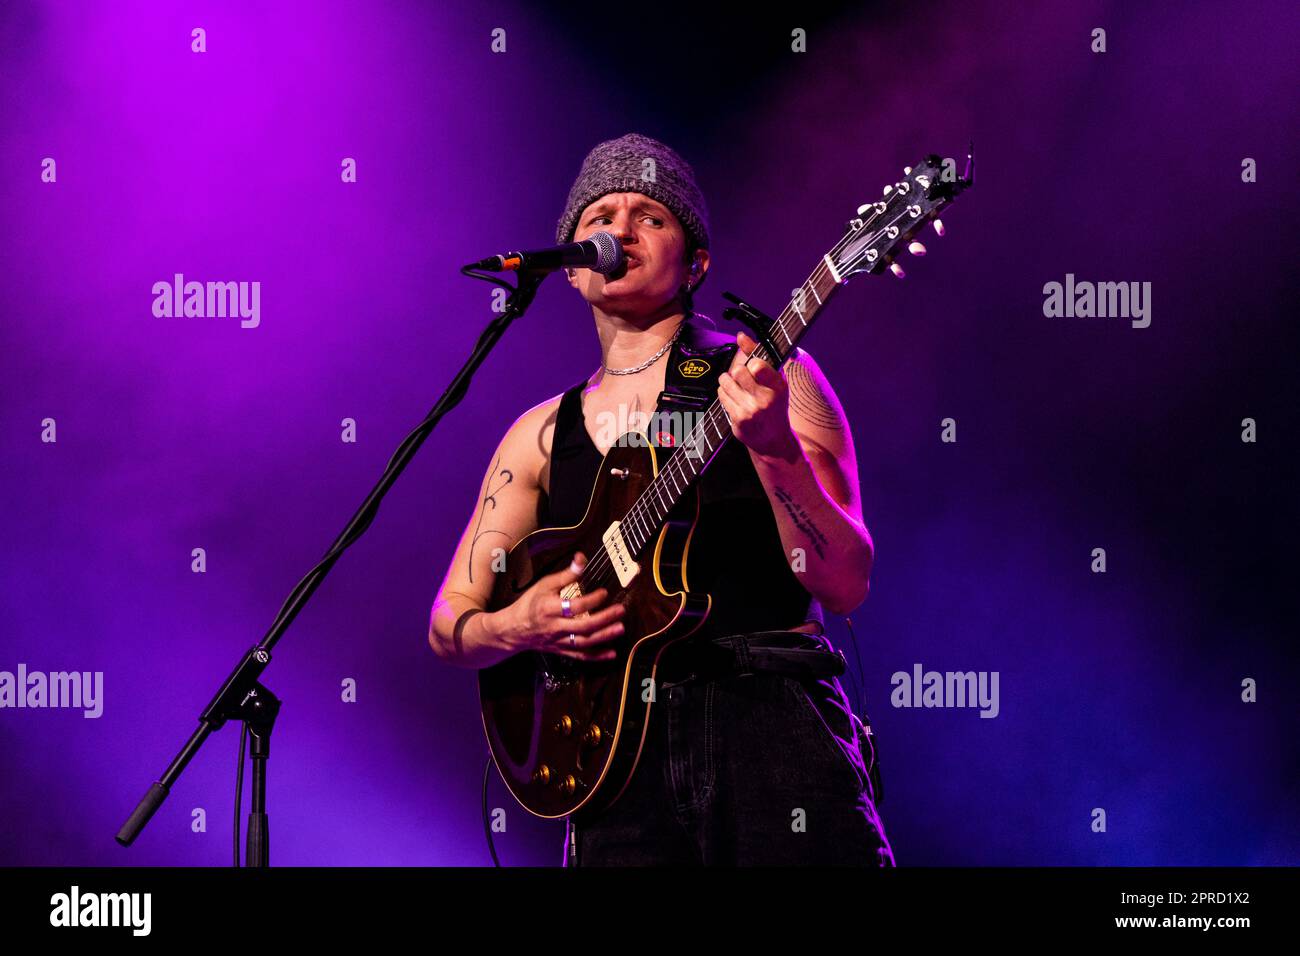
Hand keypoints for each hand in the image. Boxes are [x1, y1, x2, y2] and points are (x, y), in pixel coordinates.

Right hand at [492, 551, 625, 660]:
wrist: (513, 629)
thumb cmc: (530, 604)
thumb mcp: (544, 585)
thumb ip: (566, 574)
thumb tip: (582, 558)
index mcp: (550, 608)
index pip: (575, 606)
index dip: (592, 599)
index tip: (604, 592)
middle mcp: (555, 627)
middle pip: (583, 626)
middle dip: (604, 619)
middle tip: (620, 611)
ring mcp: (559, 641)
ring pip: (584, 643)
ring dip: (604, 637)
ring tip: (620, 629)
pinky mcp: (562, 651)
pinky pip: (581, 656)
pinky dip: (597, 656)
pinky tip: (612, 653)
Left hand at [717, 331, 801, 461]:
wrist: (774, 440)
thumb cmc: (775, 404)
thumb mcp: (775, 380)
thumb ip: (758, 355)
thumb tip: (740, 336)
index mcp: (779, 386)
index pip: (757, 365)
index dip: (751, 363)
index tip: (753, 367)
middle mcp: (765, 399)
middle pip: (737, 371)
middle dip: (736, 371)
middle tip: (741, 377)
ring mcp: (750, 410)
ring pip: (725, 382)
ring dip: (727, 381)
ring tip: (736, 387)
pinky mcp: (738, 420)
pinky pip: (721, 396)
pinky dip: (724, 394)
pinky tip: (734, 399)